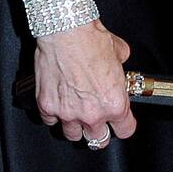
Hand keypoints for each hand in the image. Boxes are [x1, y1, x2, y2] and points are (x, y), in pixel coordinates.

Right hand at [33, 18, 136, 147]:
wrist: (65, 31)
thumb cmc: (91, 39)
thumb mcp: (119, 51)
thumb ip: (122, 65)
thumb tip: (121, 62)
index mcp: (114, 103)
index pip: (125, 131)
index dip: (124, 125)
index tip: (121, 121)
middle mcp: (92, 113)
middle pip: (98, 140)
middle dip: (99, 131)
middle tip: (98, 120)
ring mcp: (67, 113)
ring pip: (72, 135)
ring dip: (75, 125)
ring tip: (76, 112)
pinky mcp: (47, 106)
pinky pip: (50, 121)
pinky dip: (54, 114)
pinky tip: (58, 102)